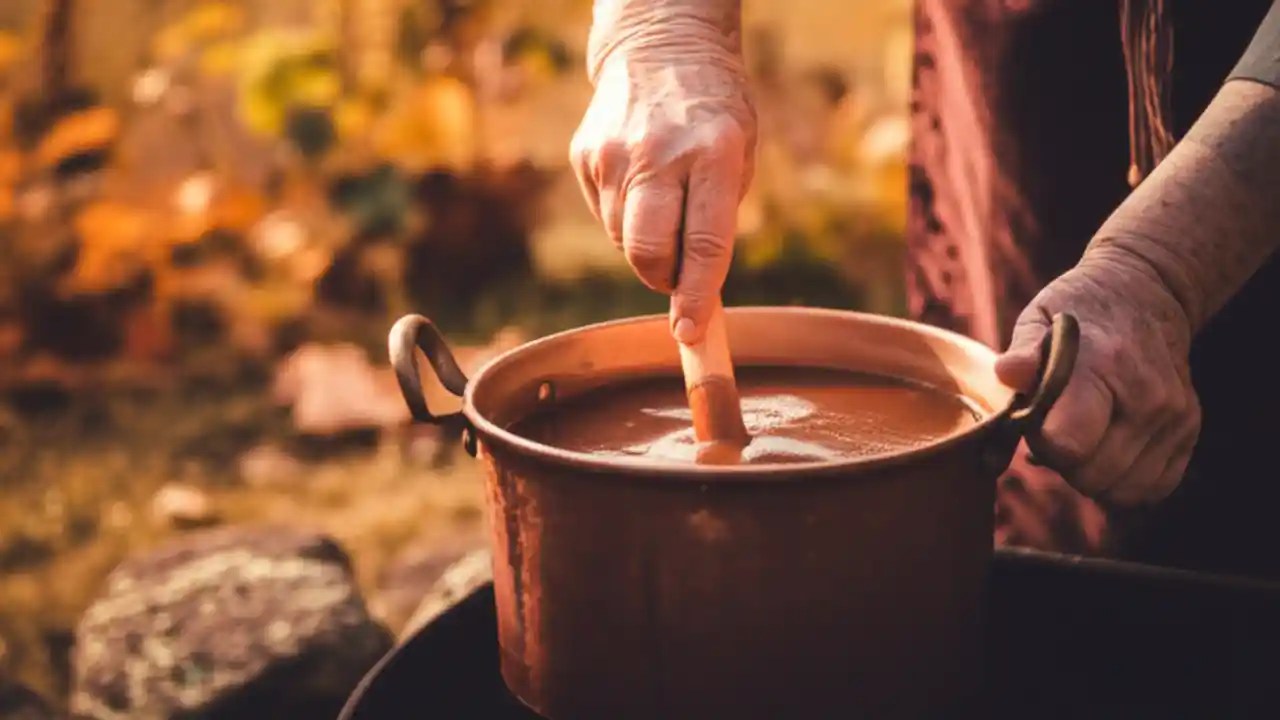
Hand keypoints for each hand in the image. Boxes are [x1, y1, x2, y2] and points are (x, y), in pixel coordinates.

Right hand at [570, 8, 755, 344]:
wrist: (659, 47)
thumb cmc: (712, 113)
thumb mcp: (739, 153)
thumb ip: (718, 217)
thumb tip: (693, 292)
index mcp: (714, 152)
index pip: (704, 243)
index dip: (697, 295)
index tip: (690, 332)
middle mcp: (659, 154)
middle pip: (648, 252)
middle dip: (663, 278)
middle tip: (678, 273)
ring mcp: (613, 154)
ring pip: (624, 240)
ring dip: (646, 244)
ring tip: (664, 205)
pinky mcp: (584, 156)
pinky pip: (604, 216)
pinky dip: (624, 218)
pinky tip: (639, 185)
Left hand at [995, 247, 1200, 505]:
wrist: (1148, 294)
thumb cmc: (1079, 312)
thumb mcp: (1041, 316)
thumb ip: (1023, 351)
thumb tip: (1008, 373)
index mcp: (1103, 367)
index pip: (1071, 445)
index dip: (1042, 445)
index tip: (1035, 423)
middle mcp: (1147, 397)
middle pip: (1092, 476)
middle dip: (1062, 462)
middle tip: (1054, 428)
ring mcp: (1174, 417)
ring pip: (1121, 490)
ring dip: (1092, 475)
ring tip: (1082, 435)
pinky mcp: (1188, 432)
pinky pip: (1152, 487)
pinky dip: (1123, 480)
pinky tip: (1107, 448)